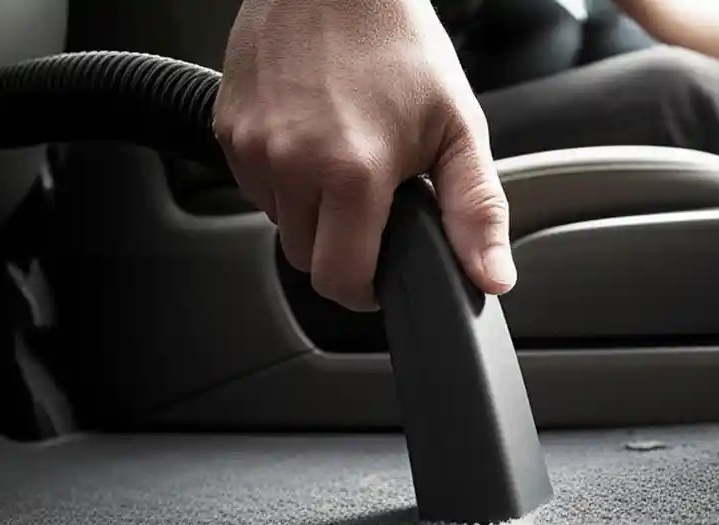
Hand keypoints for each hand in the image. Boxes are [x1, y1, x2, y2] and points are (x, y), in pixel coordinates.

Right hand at [214, 0, 515, 311]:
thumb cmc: (398, 43)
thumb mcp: (458, 127)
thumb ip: (477, 211)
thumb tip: (491, 277)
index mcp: (352, 171)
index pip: (340, 279)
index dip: (366, 287)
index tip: (381, 272)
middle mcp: (292, 163)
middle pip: (306, 259)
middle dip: (340, 247)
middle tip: (372, 204)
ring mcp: (252, 146)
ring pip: (279, 222)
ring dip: (310, 212)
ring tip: (343, 161)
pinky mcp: (227, 129)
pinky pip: (256, 185)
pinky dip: (283, 179)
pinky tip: (312, 140)